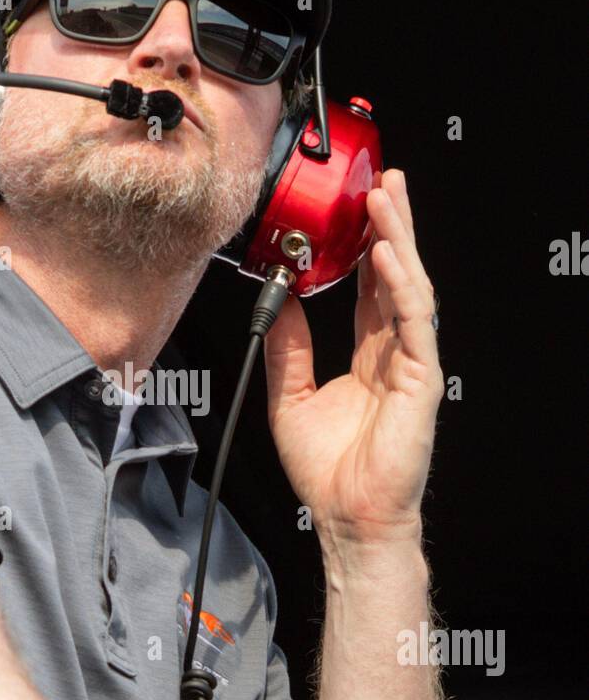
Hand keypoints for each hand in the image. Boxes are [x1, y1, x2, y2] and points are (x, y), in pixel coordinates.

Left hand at [264, 167, 443, 546]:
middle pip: (396, 277)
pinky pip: (412, 323)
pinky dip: (399, 286)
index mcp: (368, 358)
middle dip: (392, 226)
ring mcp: (411, 366)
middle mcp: (393, 355)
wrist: (346, 519)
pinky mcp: (421, 381)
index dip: (366, 246)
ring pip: (410, 289)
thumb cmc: (328, 473)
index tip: (355, 208)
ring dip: (398, 240)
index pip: (372, 289)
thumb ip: (287, 348)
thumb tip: (279, 302)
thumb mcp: (290, 398)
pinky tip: (386, 254)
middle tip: (383, 180)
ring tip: (385, 198)